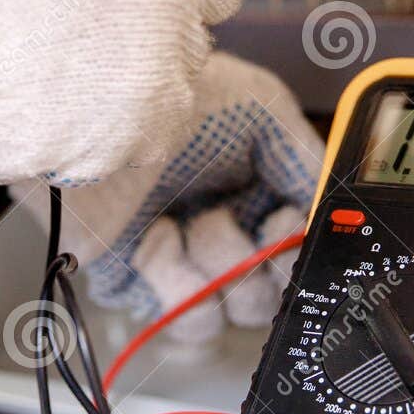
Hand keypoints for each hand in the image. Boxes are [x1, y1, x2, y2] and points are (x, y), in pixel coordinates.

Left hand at [21, 52, 322, 341]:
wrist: (88, 115)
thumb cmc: (168, 94)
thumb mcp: (262, 106)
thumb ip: (306, 160)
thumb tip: (325, 212)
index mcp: (258, 191)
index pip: (302, 248)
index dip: (299, 244)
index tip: (282, 218)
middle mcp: (226, 229)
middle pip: (276, 294)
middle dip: (263, 262)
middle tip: (233, 223)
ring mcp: (185, 261)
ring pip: (237, 311)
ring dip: (220, 266)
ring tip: (187, 222)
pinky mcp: (144, 286)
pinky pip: (188, 318)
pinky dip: (180, 282)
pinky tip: (158, 237)